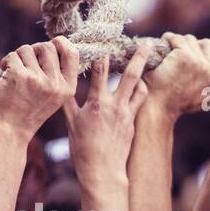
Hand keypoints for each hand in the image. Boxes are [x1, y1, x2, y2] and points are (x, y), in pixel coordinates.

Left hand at [0, 36, 79, 136]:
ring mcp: (37, 79)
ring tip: (16, 71)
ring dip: (18, 56)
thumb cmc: (31, 109)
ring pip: (28, 49)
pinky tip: (5, 74)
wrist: (12, 127)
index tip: (53, 42)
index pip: (72, 53)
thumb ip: (58, 74)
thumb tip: (55, 45)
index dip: (62, 42)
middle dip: (35, 49)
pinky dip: (6, 62)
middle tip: (27, 61)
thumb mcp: (54, 95)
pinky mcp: (19, 76)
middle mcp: (55, 84)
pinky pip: (12, 56)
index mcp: (67, 88)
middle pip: (47, 46)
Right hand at [62, 44, 150, 185]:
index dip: (104, 53)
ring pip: (140, 89)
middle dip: (139, 57)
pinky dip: (140, 91)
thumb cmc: (83, 148)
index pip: (101, 70)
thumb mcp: (71, 122)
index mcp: (97, 103)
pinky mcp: (133, 123)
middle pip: (130, 75)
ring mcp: (127, 115)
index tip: (106, 39)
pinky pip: (140, 102)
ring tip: (146, 62)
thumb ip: (68, 101)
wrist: (103, 171)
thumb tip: (61, 84)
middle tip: (148, 43)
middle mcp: (115, 106)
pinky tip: (140, 86)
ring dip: (143, 75)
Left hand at [143, 33, 209, 118]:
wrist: (156, 108)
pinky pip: (177, 39)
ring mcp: (203, 66)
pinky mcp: (186, 57)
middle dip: (192, 48)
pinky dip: (167, 43)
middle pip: (208, 45)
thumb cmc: (176, 102)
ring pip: (192, 40)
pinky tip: (162, 54)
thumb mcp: (204, 94)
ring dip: (179, 45)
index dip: (206, 56)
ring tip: (169, 59)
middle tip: (178, 61)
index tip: (191, 65)